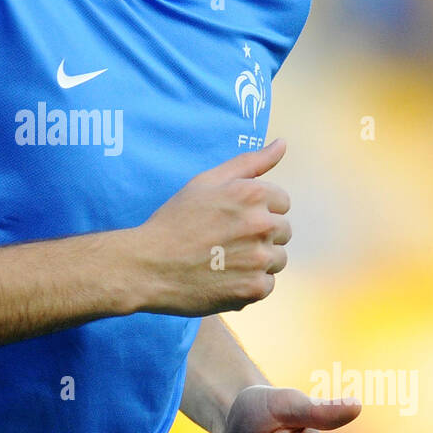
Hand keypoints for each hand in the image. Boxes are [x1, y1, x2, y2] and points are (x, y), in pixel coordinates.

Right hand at [133, 138, 291, 316]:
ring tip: (225, 260)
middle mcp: (262, 224)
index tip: (233, 218)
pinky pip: (267, 285)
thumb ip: (250, 162)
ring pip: (277, 259)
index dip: (258, 209)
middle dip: (260, 235)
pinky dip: (249, 284)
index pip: (282, 202)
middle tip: (226, 241)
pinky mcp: (254, 288)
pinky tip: (225, 278)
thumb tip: (282, 144)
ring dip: (258, 261)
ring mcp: (259, 259)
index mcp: (253, 194)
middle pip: (283, 231)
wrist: (149, 266)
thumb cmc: (175, 221)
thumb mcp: (207, 181)